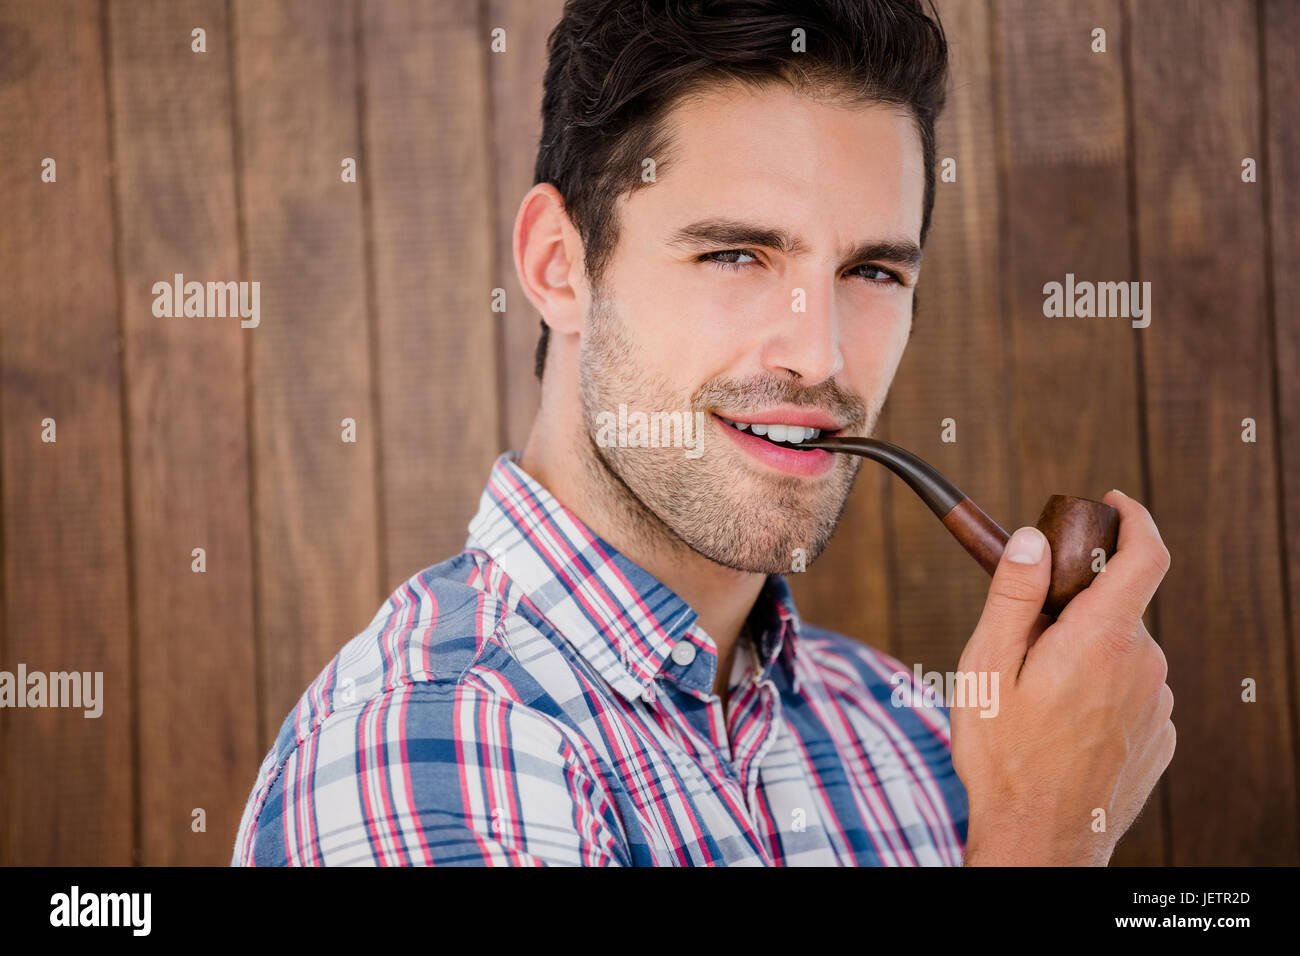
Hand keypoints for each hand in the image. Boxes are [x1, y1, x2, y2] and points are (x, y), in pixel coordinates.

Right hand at [951, 489, 1173, 865]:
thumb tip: (1031, 540)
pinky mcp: (1160, 737)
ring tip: (1037, 700)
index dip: (1134, 518)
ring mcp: (1157, 705)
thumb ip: (1013, 596)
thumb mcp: (989, 666)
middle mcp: (1143, 665)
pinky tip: (1064, 727)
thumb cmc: (1004, 754)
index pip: (1145, 555)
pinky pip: (1132, 693)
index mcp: (1102, 638)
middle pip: (1117, 607)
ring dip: (1087, 655)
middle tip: (1023, 644)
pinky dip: (1102, 692)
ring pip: (1122, 652)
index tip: (1112, 504)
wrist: (1041, 840)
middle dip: (1075, 608)